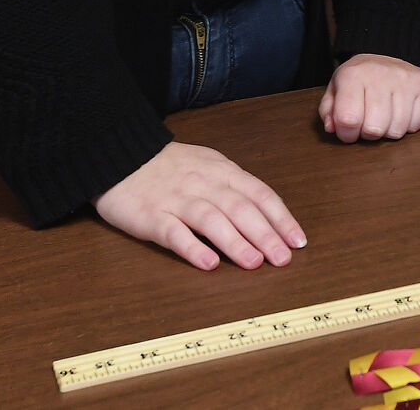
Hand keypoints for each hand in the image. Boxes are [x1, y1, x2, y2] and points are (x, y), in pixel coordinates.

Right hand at [94, 141, 305, 271]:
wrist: (121, 155)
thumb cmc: (171, 166)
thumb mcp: (209, 166)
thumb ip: (235, 188)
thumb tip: (269, 219)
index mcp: (222, 171)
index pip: (259, 193)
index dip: (280, 218)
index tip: (298, 241)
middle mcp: (203, 184)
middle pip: (239, 208)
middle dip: (265, 233)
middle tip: (283, 258)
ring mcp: (176, 200)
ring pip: (211, 219)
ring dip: (235, 242)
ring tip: (254, 263)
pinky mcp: (151, 216)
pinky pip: (173, 233)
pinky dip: (192, 248)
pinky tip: (208, 264)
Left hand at [317, 54, 419, 142]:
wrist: (385, 54)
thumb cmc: (358, 79)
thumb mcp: (336, 90)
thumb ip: (329, 111)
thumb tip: (333, 128)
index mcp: (353, 75)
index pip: (348, 120)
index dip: (346, 134)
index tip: (348, 130)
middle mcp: (380, 74)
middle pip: (374, 129)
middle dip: (368, 134)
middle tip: (367, 121)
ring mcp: (405, 79)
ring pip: (396, 130)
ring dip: (388, 131)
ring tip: (384, 116)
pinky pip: (416, 124)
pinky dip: (407, 126)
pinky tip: (400, 112)